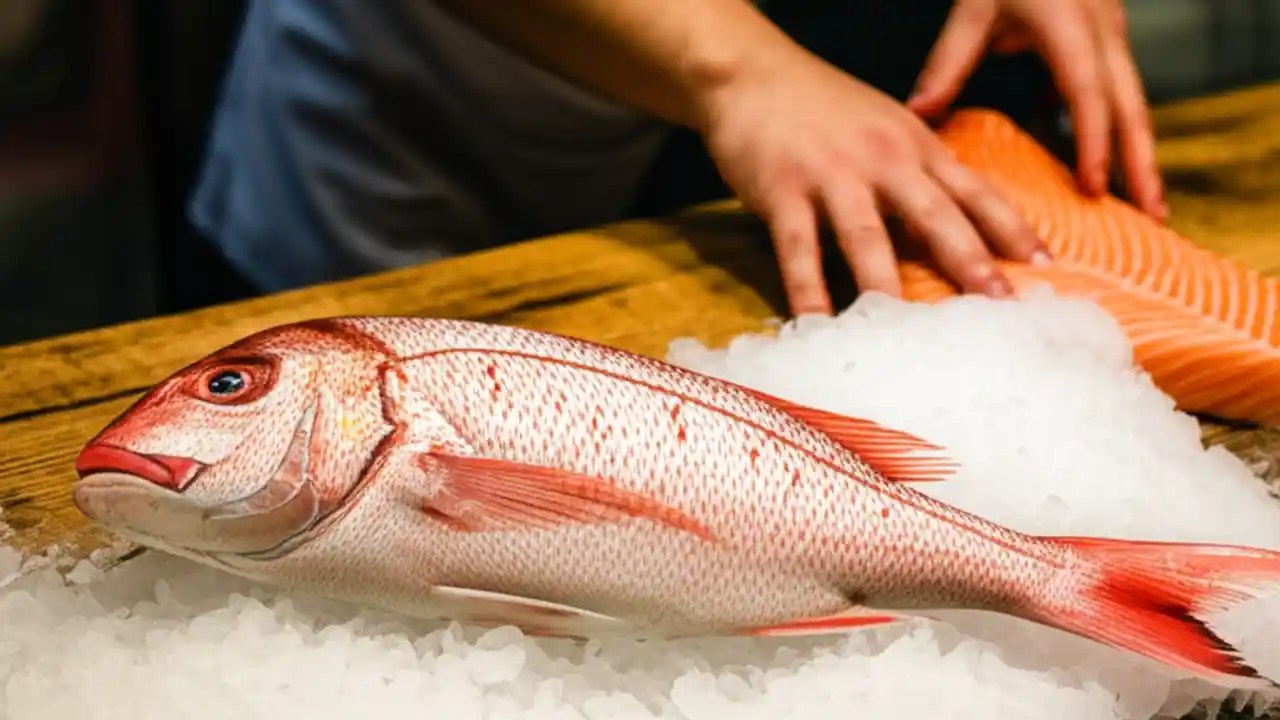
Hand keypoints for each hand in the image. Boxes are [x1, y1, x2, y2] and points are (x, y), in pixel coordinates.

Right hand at [698, 49, 1050, 316]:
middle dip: (971, 262)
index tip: (1045, 264)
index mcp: (913, 145)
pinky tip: (817, 324)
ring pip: (866, 236)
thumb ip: (915, 169)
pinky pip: (798, 248)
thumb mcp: (883, 126)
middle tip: (999, 304)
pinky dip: (808, 290)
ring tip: (908, 332)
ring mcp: (831, 175)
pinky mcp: (782, 190)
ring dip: (888, 285)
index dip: (1010, 227)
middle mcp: (881, 159)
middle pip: (934, 215)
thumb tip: (950, 219)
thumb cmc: (819, 103)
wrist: (751, 72)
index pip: (972, 190)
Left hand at [906, 0, 1165, 221]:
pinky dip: (1114, 134)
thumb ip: (949, 63)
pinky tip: (1100, 172)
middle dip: (1143, 163)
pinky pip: (1115, 95)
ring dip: (1139, 155)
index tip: (1091, 187)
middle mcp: (1102, 33)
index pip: (1088, 93)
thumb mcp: (973, 8)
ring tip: (1146, 206)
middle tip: (1154, 216)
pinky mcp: (1106, 40)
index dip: (1093, 143)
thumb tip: (918, 115)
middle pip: (1132, 106)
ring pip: (1133, 103)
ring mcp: (1111, 36)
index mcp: (1070, 27)